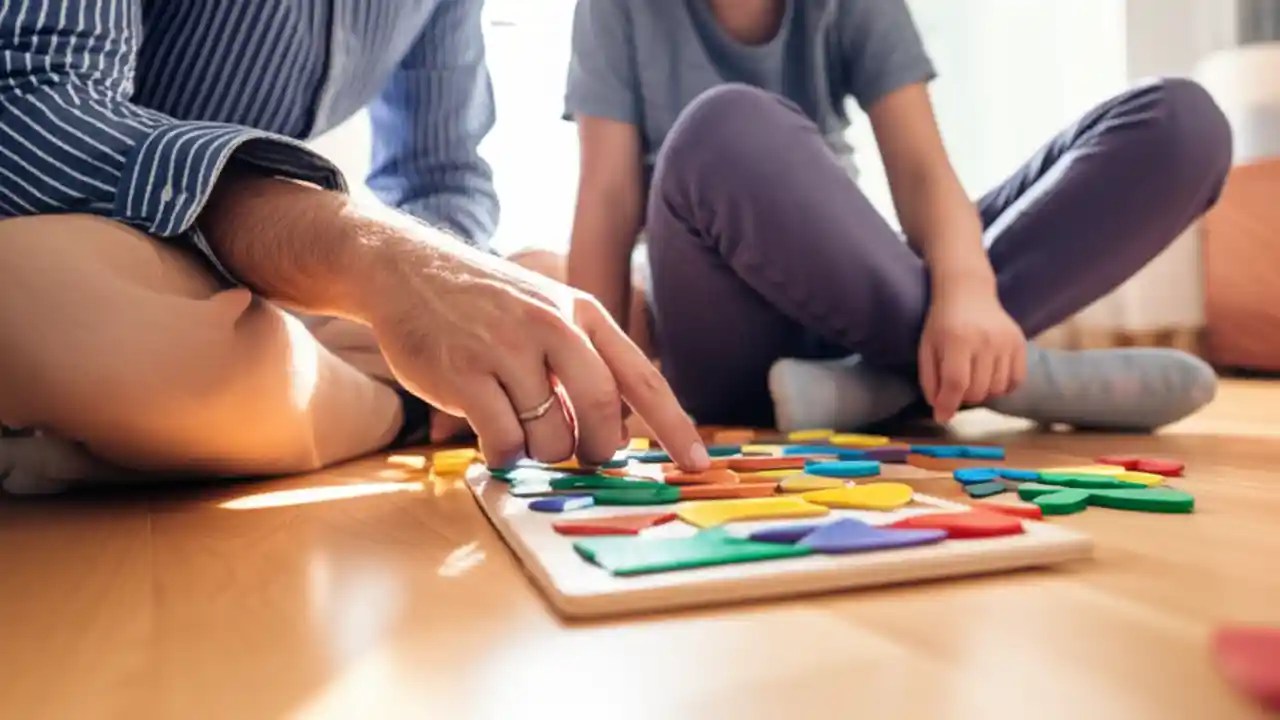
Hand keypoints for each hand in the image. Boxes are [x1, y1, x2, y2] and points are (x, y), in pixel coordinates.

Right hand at [359, 240, 707, 470]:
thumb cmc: (485, 305)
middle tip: (583, 455)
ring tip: (514, 420)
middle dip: (598, 449)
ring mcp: (505, 348)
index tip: (700, 465)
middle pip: (602, 412)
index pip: (642, 378)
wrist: (405, 270)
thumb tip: (622, 433)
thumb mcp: (547, 314)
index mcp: (582, 313)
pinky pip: (505, 441)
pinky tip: (489, 433)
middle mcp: (551, 326)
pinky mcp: (464, 374)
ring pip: (551, 435)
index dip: (675, 427)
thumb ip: (587, 364)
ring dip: (538, 448)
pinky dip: (503, 453)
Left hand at [918, 285, 1026, 422]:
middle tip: (957, 384)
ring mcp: (1006, 342)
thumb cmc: (942, 322)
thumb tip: (941, 412)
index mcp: (957, 340)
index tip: (942, 416)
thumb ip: (930, 380)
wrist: (968, 292)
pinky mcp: (1021, 343)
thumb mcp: (926, 348)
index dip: (948, 404)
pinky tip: (991, 375)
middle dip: (964, 396)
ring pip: (997, 389)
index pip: (956, 382)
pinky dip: (1003, 386)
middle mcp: (985, 341)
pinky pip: (1016, 381)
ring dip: (983, 391)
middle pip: (978, 390)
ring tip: (974, 376)